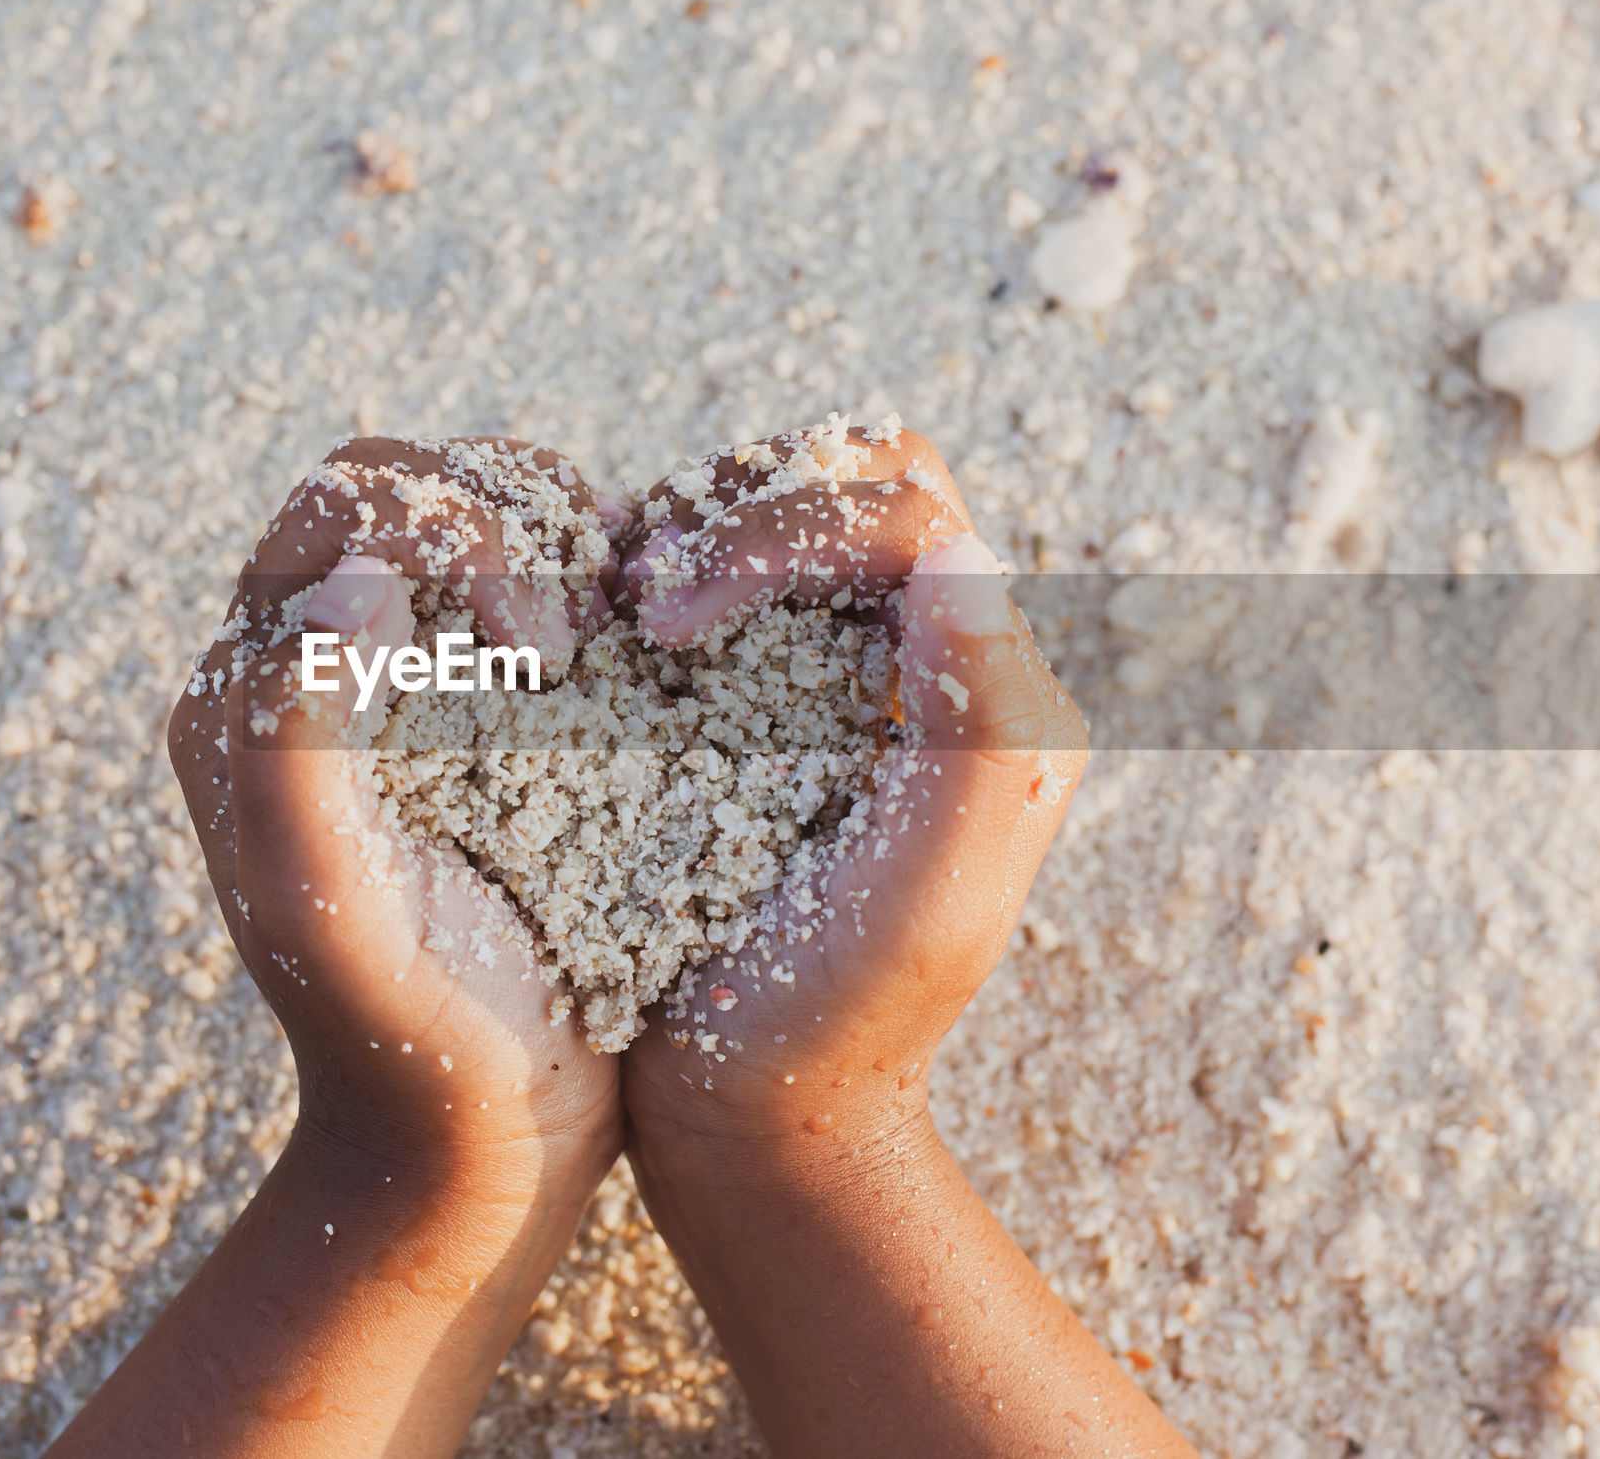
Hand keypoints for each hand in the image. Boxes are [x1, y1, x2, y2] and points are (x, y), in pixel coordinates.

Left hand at [169, 435, 620, 1175]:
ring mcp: (420, 678)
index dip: (450, 531)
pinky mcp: (505, 708)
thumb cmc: (408, 1034)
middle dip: (509, 520)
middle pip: (408, 487)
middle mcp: (322, 666)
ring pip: (485, 514)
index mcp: (252, 693)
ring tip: (620, 621)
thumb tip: (351, 573)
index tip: (536, 649)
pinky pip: (550, 582)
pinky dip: (606, 580)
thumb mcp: (332, 905)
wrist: (486, 1134)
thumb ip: (299, 742)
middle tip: (568, 644)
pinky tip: (651, 636)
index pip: (336, 514)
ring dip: (561, 535)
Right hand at [602, 424, 1186, 1457]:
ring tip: (625, 616)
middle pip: (859, 480)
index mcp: (995, 697)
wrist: (751, 1118)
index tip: (674, 615)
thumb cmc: (834, 1021)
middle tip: (651, 605)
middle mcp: (935, 665)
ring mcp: (847, 672)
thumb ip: (974, 726)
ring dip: (696, 530)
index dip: (782, 528)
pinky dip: (661, 570)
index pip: (905, 515)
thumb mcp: (927, 895)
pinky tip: (604, 635)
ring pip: (786, 507)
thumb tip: (964, 551)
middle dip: (743, 509)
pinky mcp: (766, 695)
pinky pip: (723, 570)